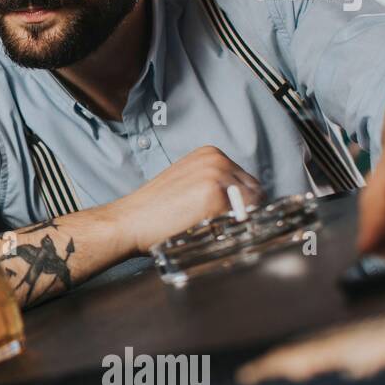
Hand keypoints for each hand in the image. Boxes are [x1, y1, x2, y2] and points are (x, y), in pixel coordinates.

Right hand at [106, 146, 264, 254]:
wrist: (129, 221)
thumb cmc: (155, 210)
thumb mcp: (187, 182)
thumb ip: (214, 184)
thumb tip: (244, 202)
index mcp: (210, 153)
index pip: (247, 181)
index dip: (242, 203)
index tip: (228, 216)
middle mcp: (217, 159)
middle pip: (254, 192)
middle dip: (243, 211)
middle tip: (218, 226)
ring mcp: (217, 176)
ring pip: (252, 206)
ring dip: (238, 221)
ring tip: (209, 227)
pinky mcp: (216, 197)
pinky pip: (241, 219)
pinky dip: (231, 230)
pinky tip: (207, 231)